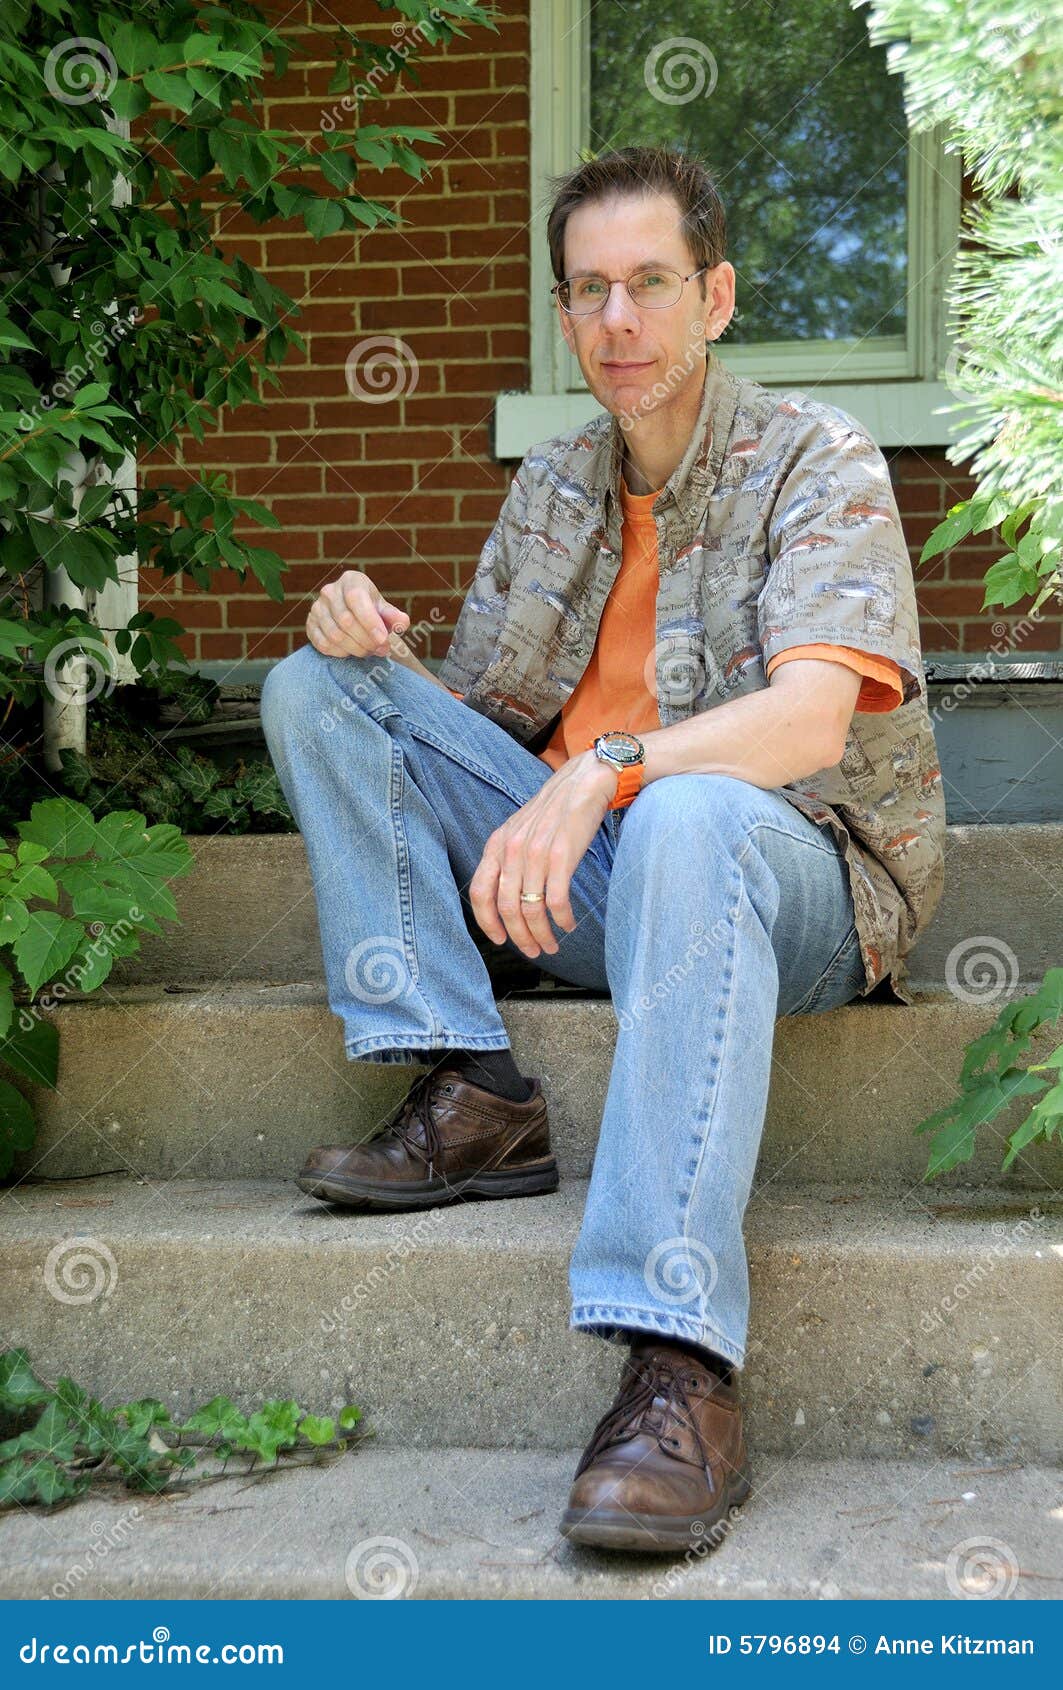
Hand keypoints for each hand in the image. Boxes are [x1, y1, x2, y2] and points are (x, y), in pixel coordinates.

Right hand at [306, 569, 409, 658]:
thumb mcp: (385, 611)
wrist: (354, 617)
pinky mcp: (310, 625)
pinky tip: (352, 652)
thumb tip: (401, 622)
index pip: (356, 598)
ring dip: (356, 648)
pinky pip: (323, 644)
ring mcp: (317, 608)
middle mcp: (330, 591)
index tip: (383, 639)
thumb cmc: (372, 612)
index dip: (370, 621)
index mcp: (351, 581)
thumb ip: (394, 616)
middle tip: (381, 649)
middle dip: (366, 640)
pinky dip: (340, 653)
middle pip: (346, 620)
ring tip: (370, 651)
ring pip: (335, 635)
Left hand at [469, 752, 618, 957]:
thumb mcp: (520, 831)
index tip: (500, 940)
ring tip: (553, 944)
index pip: (480, 892)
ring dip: (542, 934)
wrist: (584, 783)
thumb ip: (508, 859)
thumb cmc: (554, 811)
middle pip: (506, 908)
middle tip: (534, 951)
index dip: (487, 922)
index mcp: (497, 844)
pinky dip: (562, 920)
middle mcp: (512, 849)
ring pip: (531, 909)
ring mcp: (536, 852)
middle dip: (520, 937)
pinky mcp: (562, 855)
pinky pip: (556, 900)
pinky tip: (569, 925)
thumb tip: (506, 898)